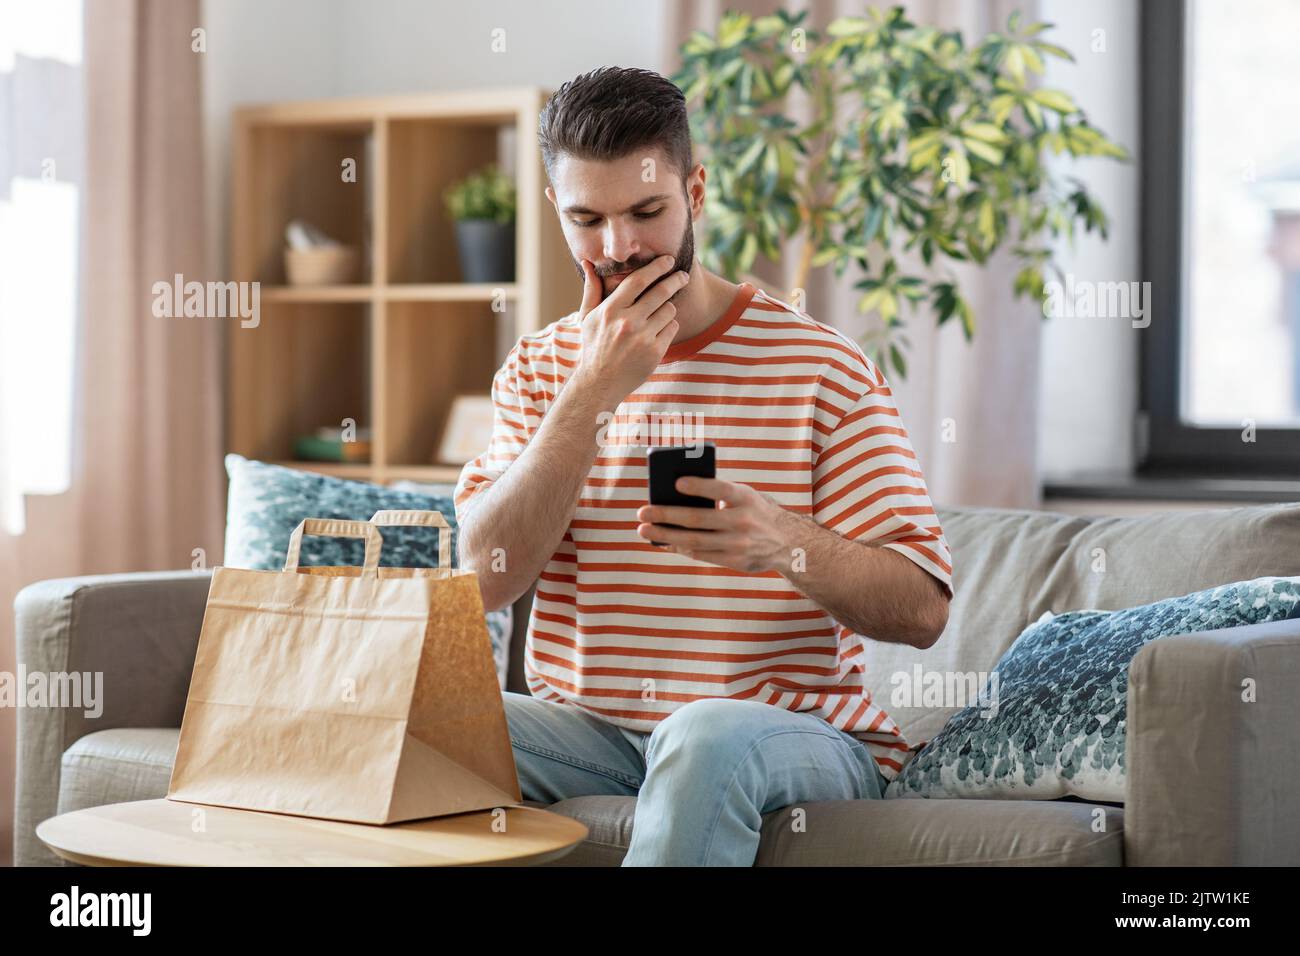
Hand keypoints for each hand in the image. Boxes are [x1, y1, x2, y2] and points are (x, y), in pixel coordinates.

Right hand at [571, 255, 689, 405]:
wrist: (600, 383)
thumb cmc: (594, 347)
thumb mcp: (587, 318)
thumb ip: (591, 290)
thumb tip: (588, 263)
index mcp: (611, 310)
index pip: (639, 280)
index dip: (656, 267)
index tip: (668, 260)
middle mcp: (628, 322)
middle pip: (661, 292)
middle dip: (675, 280)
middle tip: (683, 276)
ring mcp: (643, 338)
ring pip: (669, 310)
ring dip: (668, 307)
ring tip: (660, 312)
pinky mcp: (655, 352)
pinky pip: (672, 328)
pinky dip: (668, 326)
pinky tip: (658, 331)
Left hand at [635, 476, 789, 573]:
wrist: (788, 543)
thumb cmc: (755, 511)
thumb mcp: (745, 496)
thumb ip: (718, 495)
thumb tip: (676, 498)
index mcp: (746, 498)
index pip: (720, 489)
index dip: (699, 486)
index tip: (676, 483)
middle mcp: (743, 521)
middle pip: (698, 519)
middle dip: (666, 515)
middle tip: (642, 512)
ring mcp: (738, 544)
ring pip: (694, 541)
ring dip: (665, 535)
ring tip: (644, 529)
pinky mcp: (734, 561)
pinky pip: (700, 555)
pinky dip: (680, 548)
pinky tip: (664, 542)